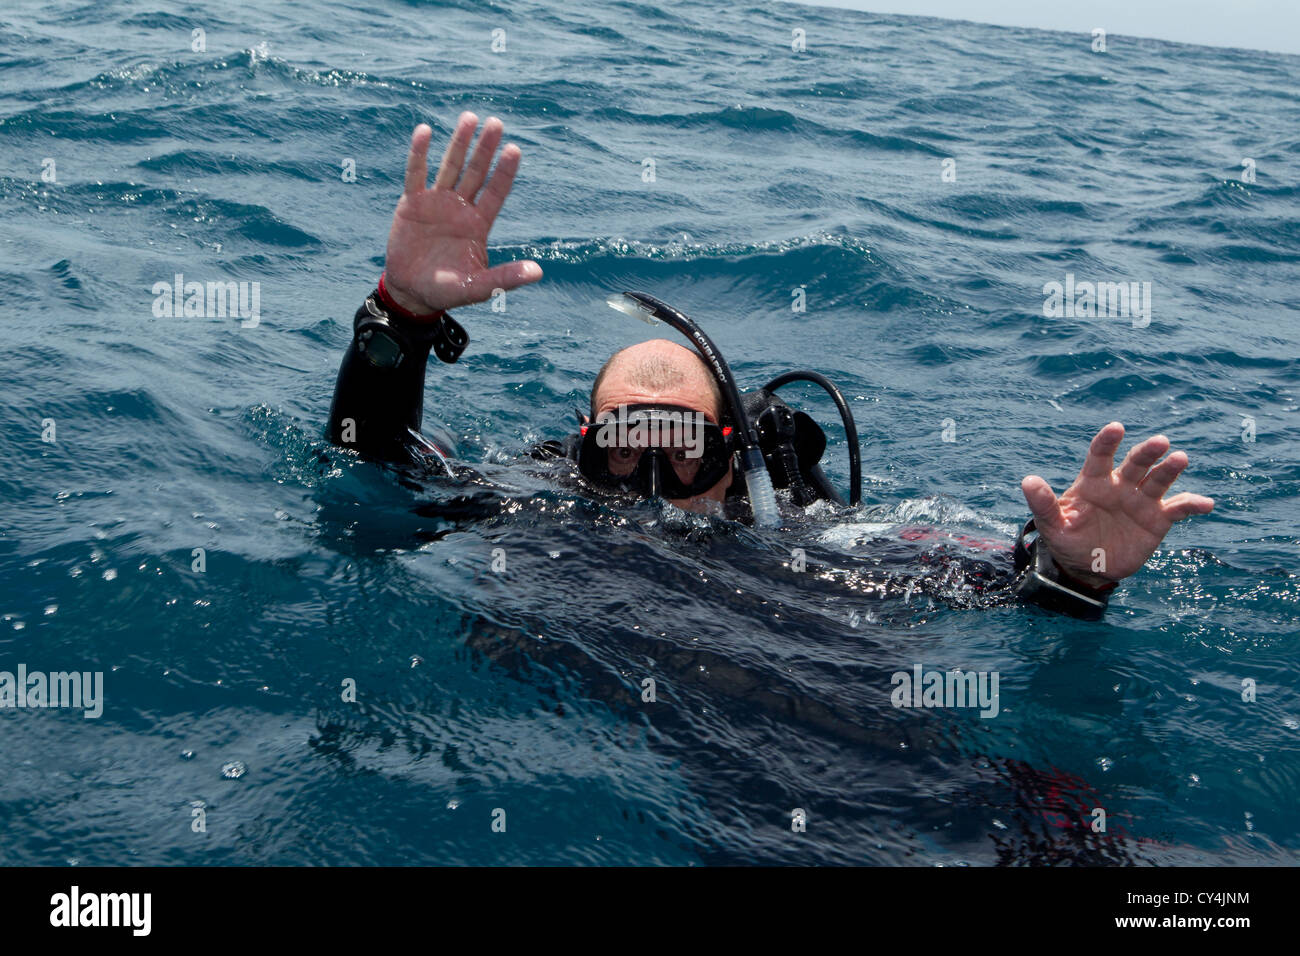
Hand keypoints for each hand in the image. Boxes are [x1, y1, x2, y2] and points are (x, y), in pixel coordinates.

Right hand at [383, 113, 541, 315]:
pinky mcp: (412, 203)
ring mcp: (436, 202)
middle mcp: (460, 208)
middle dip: (485, 148)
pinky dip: (419, 154)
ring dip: (459, 142)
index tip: (514, 149)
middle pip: (475, 172)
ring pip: (450, 166)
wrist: (412, 292)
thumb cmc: (447, 291)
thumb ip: (505, 278)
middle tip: (495, 122)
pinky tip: (425, 131)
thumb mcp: (478, 287)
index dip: (504, 171)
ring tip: (469, 117)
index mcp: (478, 224)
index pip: (495, 192)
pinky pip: (416, 174)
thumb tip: (539, 272)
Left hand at [1020, 422, 1214, 586]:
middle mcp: (1120, 486)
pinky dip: (1192, 504)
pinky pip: (1178, 508)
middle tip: (1160, 442)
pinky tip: (1206, 504)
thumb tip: (1027, 481)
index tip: (1115, 428)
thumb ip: (1043, 504)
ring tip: (1180, 459)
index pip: (1100, 457)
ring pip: (1158, 480)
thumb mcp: (1052, 526)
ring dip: (1170, 470)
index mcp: (1093, 483)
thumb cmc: (1068, 541)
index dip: (1106, 442)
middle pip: (1135, 464)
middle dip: (1147, 452)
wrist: (1089, 568)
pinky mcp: (1158, 519)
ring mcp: (1141, 501)